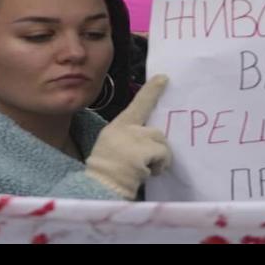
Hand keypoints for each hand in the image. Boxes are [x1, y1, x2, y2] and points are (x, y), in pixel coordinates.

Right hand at [85, 75, 172, 198]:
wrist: (99, 187)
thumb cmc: (108, 171)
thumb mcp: (114, 146)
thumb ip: (131, 136)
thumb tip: (153, 136)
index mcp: (118, 125)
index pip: (137, 104)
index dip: (152, 90)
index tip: (164, 78)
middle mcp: (127, 128)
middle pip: (157, 132)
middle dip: (157, 148)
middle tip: (143, 162)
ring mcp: (135, 138)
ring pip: (163, 143)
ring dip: (159, 159)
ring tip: (142, 169)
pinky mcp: (143, 151)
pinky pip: (164, 156)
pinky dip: (160, 166)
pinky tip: (146, 173)